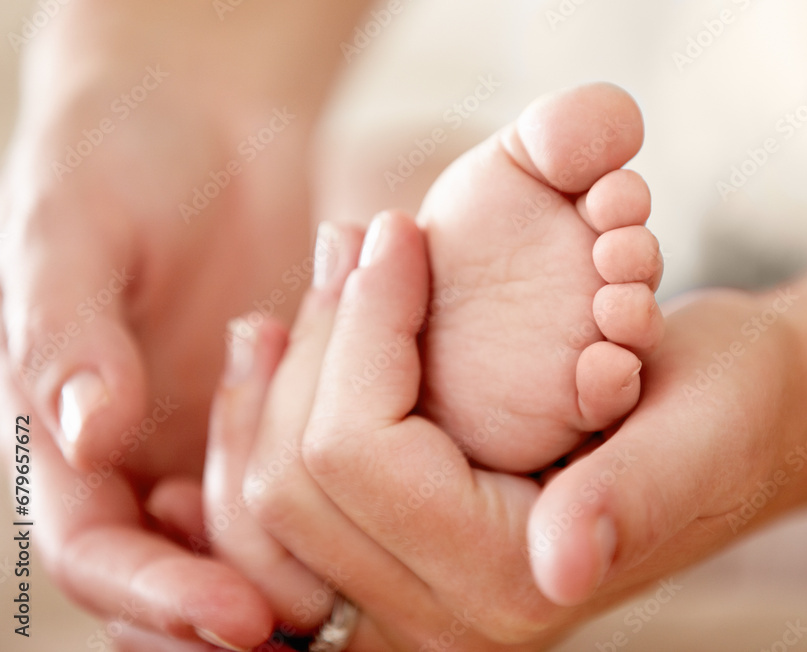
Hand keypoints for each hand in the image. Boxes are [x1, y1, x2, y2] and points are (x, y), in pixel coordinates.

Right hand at [0, 1, 370, 645]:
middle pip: (176, 582)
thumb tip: (86, 434)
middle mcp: (141, 454)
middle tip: (326, 624)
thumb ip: (66, 332)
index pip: (98, 557)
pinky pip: (318, 477)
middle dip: (241, 610)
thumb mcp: (72, 228)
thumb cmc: (113, 157)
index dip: (160, 596)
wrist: (199, 117)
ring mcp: (216, 434)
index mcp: (67, 433)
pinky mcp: (288, 407)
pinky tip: (390, 479)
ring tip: (367, 535)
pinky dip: (346, 489)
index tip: (240, 617)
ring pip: (255, 543)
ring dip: (304, 550)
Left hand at [210, 214, 806, 648]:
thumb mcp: (704, 435)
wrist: (742, 421)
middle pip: (292, 485)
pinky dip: (278, 411)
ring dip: (280, 376)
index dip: (362, 332)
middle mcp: (450, 614)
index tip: (398, 228)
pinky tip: (293, 338)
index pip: (357, 459)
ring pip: (271, 494)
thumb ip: (635, 500)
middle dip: (314, 345)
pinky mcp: (406, 557)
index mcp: (516, 586)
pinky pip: (290, 501)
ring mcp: (418, 594)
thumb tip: (562, 561)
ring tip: (329, 272)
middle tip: (357, 238)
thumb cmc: (734, 411)